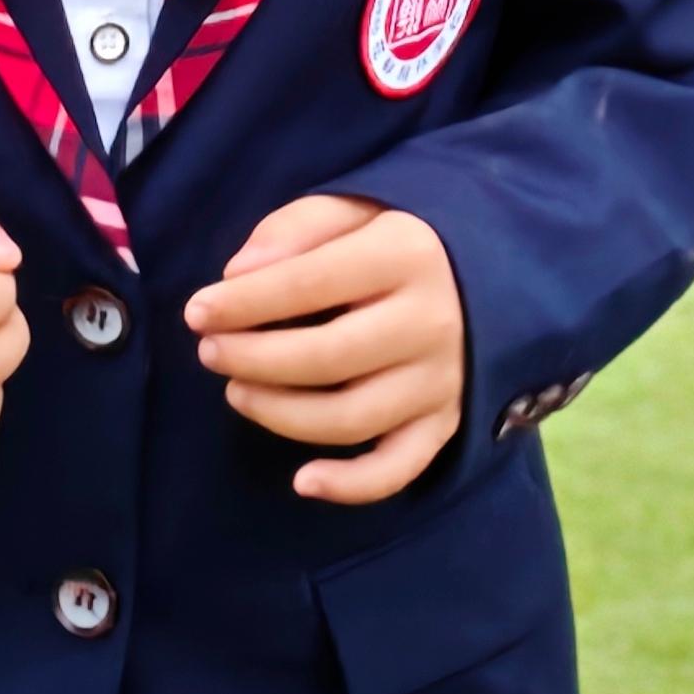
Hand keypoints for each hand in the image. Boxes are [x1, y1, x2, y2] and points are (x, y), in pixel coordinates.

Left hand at [187, 194, 466, 504]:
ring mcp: (442, 379)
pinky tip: (303, 481)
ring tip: (237, 393)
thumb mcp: (357, 207)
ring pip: (350, 418)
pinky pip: (398, 468)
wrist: (498, 266)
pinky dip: (350, 486)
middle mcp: (430, 321)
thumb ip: (296, 228)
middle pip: (325, 358)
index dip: (242, 303)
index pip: (308, 284)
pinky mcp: (446, 422)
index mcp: (406, 254)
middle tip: (210, 352)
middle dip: (253, 358)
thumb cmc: (403, 236)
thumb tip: (238, 273)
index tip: (196, 312)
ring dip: (280, 414)